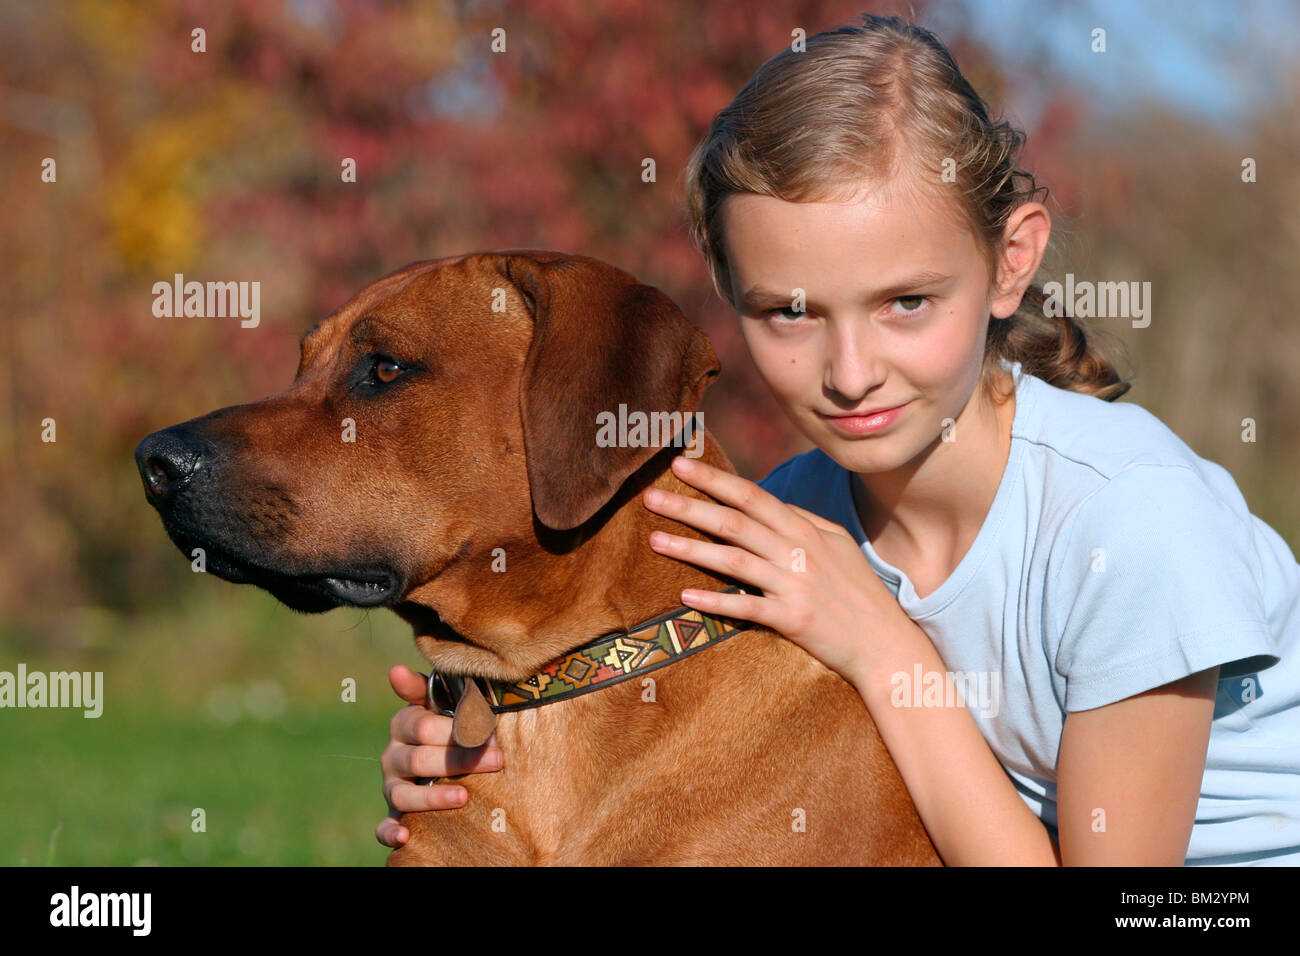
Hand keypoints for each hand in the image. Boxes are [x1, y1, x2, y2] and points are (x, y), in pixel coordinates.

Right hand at [375, 664, 504, 848]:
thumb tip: (395, 670)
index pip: (423, 727)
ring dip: (432, 797)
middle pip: (419, 760)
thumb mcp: (440, 701)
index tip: (489, 732)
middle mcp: (393, 756)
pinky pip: (383, 826)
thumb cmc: (449, 724)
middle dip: (459, 760)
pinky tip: (405, 837)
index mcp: (403, 725)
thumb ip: (426, 687)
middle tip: (496, 759)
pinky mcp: (393, 813)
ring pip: (403, 794)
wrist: (443, 755)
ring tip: (463, 796)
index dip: (456, 729)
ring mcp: (391, 786)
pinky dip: (390, 832)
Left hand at [642, 455, 901, 683]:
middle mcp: (797, 551)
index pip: (752, 495)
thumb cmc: (859, 591)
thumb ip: (802, 521)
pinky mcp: (792, 619)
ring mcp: (793, 585)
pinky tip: (686, 595)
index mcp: (805, 529)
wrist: (885, 643)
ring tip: (654, 539)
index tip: (680, 465)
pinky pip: (747, 607)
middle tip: (650, 496)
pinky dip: (716, 601)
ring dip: (690, 548)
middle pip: (734, 522)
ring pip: (733, 560)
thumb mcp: (837, 544)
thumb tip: (769, 503)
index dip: (715, 479)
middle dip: (689, 506)